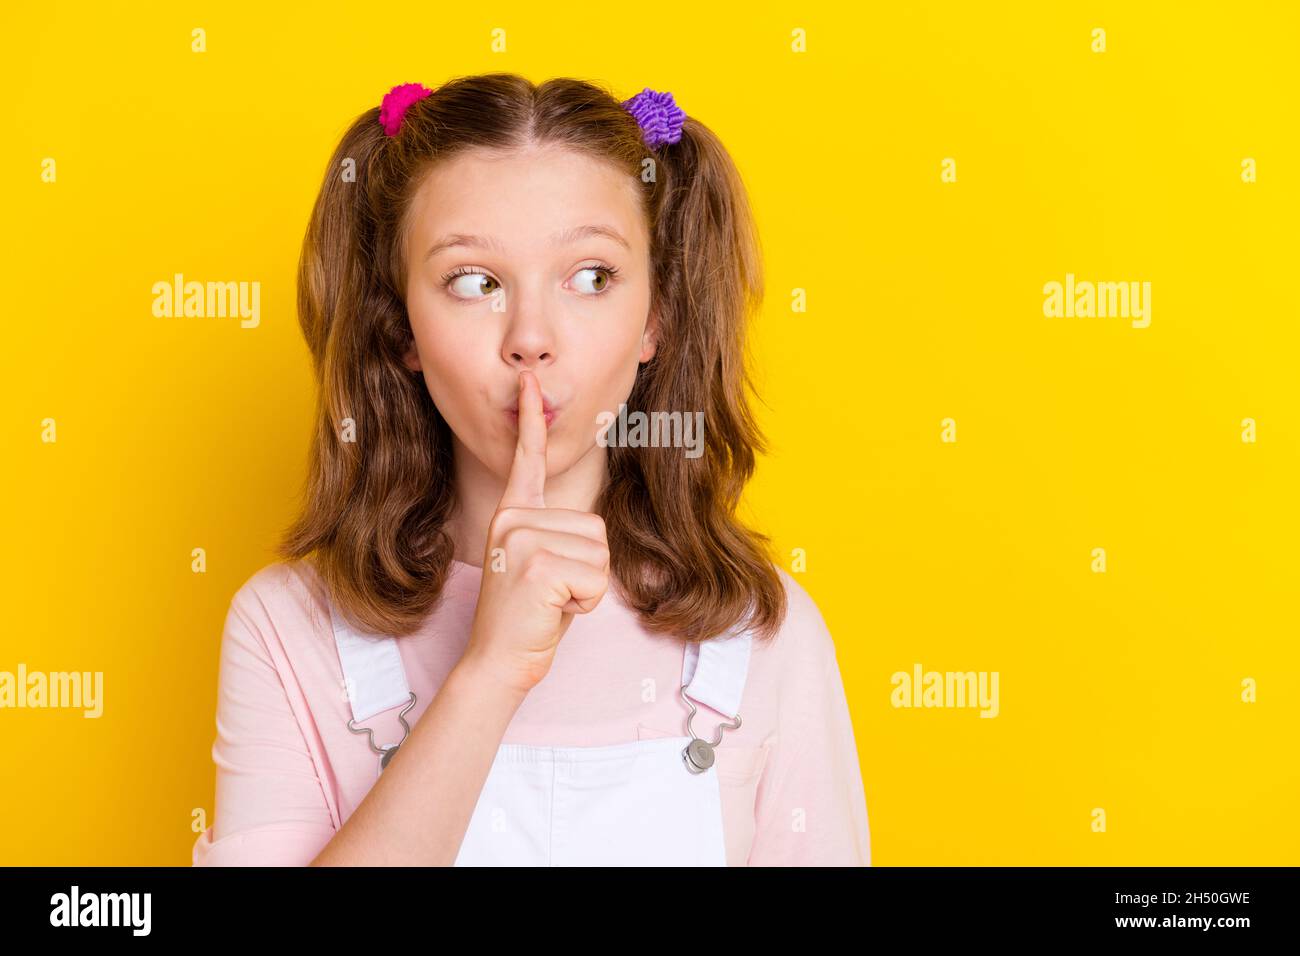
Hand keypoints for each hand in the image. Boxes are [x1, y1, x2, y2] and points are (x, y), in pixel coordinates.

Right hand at [459, 369, 610, 693]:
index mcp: (512, 515)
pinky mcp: (538, 565)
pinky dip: (585, 604)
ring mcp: (523, 539)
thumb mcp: (540, 566)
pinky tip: (552, 611)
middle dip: (587, 570)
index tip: (529, 382)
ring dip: (587, 587)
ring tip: (551, 601)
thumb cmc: (527, 617)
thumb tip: (588, 529)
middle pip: (594, 527)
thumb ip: (555, 537)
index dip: (531, 421)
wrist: (498, 661)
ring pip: (599, 554)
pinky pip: (596, 578)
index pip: (526, 461)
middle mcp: (513, 519)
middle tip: (550, 593)